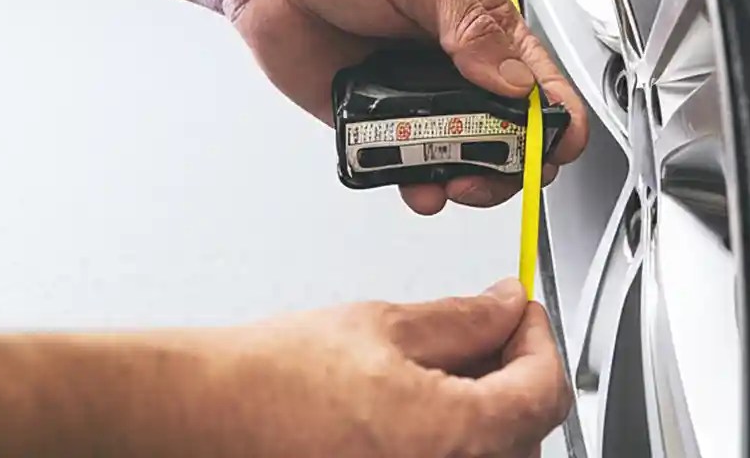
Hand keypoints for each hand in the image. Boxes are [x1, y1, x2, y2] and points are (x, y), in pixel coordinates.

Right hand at [213, 279, 570, 456]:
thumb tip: (506, 305)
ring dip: (487, 406)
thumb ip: (465, 318)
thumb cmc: (274, 379)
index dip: (541, 341)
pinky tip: (421, 400)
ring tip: (447, 363)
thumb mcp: (386, 324)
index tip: (523, 315)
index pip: (545, 389)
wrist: (205, 414)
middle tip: (490, 330)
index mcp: (455, 435)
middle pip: (526, 428)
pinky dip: (452, 434)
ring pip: (493, 451)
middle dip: (515, 371)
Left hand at [229, 0, 587, 213]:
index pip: (540, 79)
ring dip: (467, 178)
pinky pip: (406, 166)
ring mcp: (420, 99)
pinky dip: (417, 185)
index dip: (560, 118)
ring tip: (452, 181)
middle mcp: (458, 67)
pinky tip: (418, 187)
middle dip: (513, 161)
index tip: (560, 147)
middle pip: (510, 132)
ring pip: (463, 157)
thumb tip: (514, 81)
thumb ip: (470, 25)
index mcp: (484, 26)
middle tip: (495, 169)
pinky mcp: (377, 123)